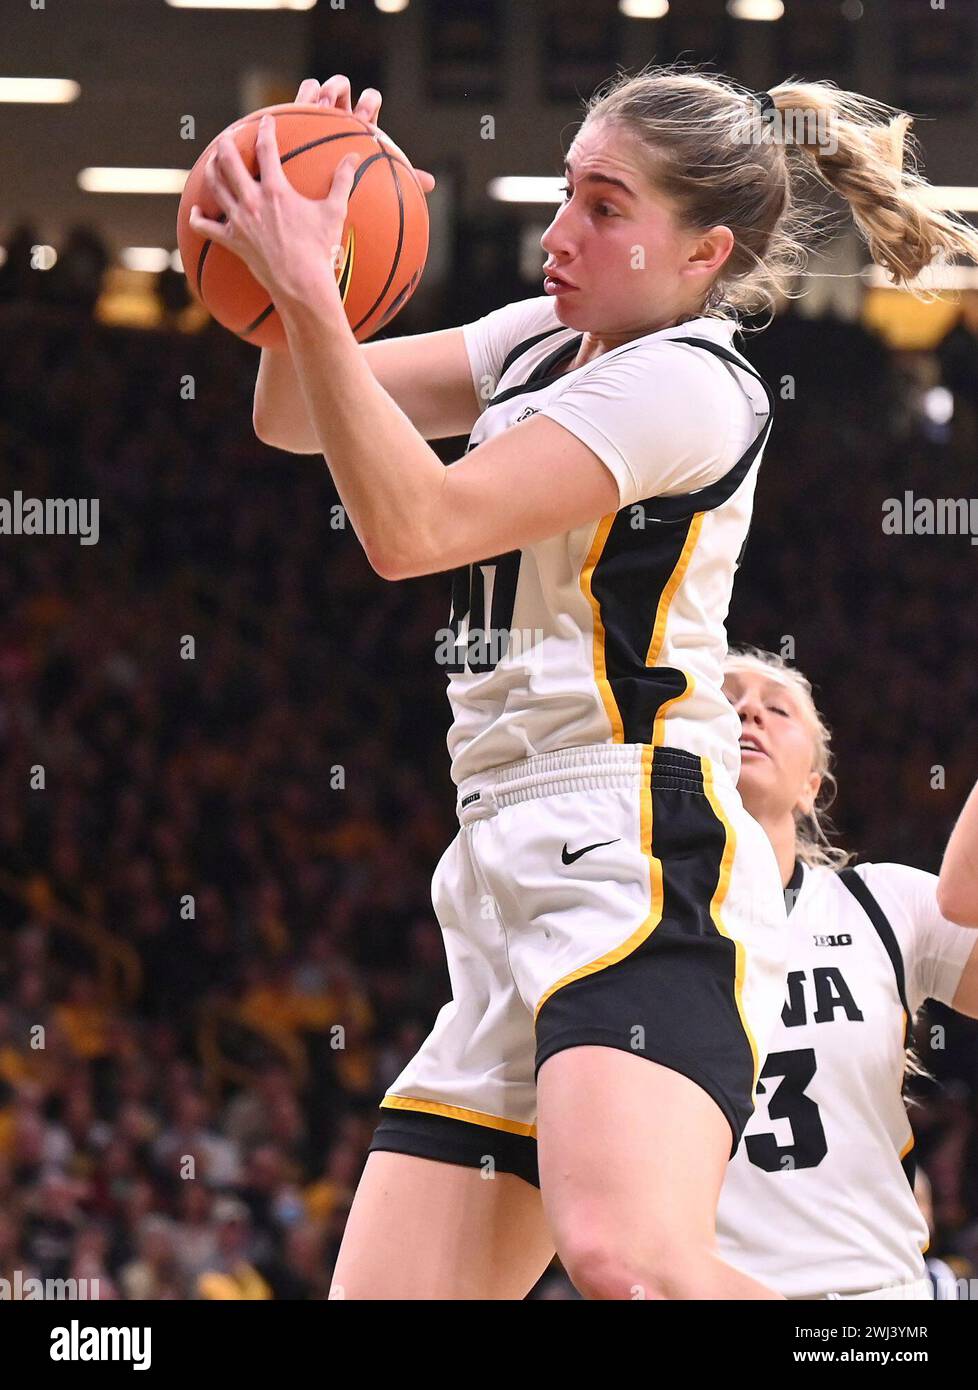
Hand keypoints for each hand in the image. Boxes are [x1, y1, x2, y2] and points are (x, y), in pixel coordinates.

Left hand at [189, 113, 356, 307]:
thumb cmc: (320, 250)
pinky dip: (197, 217)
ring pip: (215, 186)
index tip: (266, 121)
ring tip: (213, 160)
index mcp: (276, 190)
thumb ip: (342, 181)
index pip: (266, 149)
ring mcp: (239, 221)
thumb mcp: (334, 212)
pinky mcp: (232, 241)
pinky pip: (206, 227)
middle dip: (226, 142)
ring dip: (211, 168)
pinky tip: (195, 210)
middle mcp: (252, 201)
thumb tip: (354, 158)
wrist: (302, 284)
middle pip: (229, 161)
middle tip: (229, 135)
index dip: (266, 130)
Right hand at [293, 74, 435, 192]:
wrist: (311, 195)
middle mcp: (337, 114)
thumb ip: (400, 179)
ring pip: (322, 87)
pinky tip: (304, 108)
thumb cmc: (343, 190)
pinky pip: (304, 95)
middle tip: (337, 108)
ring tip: (321, 106)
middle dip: (340, 90)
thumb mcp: (371, 183)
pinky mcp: (297, 117)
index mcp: (357, 124)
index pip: (369, 100)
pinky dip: (305, 95)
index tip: (365, 119)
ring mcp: (317, 114)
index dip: (368, 102)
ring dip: (324, 91)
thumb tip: (431, 182)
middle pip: (342, 86)